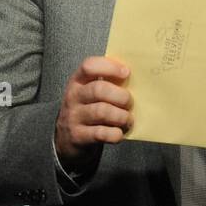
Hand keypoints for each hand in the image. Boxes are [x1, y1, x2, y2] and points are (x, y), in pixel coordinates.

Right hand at [54, 56, 132, 171]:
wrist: (67, 139)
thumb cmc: (89, 109)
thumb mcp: (92, 93)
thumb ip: (109, 83)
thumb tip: (138, 78)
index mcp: (78, 81)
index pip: (88, 66)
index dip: (109, 67)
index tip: (126, 73)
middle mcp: (73, 97)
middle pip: (98, 89)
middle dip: (121, 96)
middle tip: (129, 103)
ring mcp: (73, 117)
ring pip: (101, 112)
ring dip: (121, 116)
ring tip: (127, 119)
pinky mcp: (77, 136)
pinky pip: (101, 133)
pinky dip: (115, 133)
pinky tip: (119, 133)